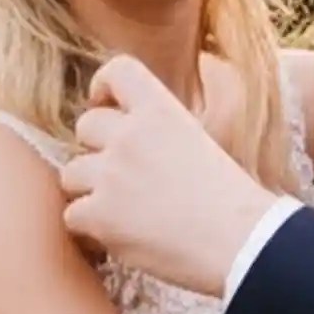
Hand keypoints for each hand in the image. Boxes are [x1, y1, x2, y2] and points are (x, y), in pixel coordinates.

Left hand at [60, 55, 274, 296]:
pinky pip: (72, 215)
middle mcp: (130, 135)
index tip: (108, 106)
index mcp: (161, 110)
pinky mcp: (99, 215)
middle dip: (97, 150)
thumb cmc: (230, 200)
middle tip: (122, 175)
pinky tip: (121, 235)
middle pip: (85, 126)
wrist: (242, 243)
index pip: (118, 71)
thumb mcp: (199, 142)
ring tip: (123, 211)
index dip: (104, 86)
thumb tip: (124, 140)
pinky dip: (91, 228)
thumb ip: (159, 132)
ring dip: (90, 191)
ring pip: (71, 173)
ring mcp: (111, 174)